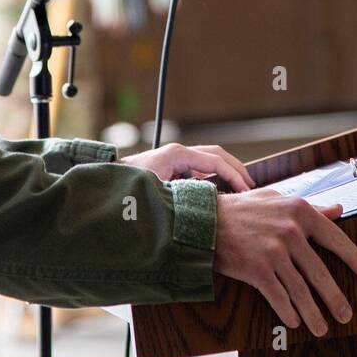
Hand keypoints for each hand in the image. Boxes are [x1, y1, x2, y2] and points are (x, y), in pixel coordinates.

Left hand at [120, 143, 254, 191]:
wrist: (105, 185)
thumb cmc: (127, 188)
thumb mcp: (157, 194)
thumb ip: (184, 196)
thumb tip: (209, 203)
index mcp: (177, 155)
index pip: (215, 160)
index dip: (234, 175)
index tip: (247, 191)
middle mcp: (177, 153)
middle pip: (216, 154)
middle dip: (236, 169)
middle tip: (251, 186)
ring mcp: (174, 159)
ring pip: (209, 160)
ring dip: (226, 171)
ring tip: (241, 188)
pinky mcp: (171, 168)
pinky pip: (199, 169)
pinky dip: (214, 176)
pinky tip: (220, 191)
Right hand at [213, 189, 356, 336]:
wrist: (205, 220)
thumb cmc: (242, 209)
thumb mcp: (276, 199)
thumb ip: (310, 206)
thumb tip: (337, 210)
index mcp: (298, 211)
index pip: (334, 237)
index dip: (354, 257)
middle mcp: (290, 232)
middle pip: (320, 272)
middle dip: (335, 298)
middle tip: (346, 314)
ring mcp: (273, 252)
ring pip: (301, 290)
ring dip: (313, 313)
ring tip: (322, 327)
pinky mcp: (257, 270)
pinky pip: (279, 297)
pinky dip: (288, 312)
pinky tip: (294, 321)